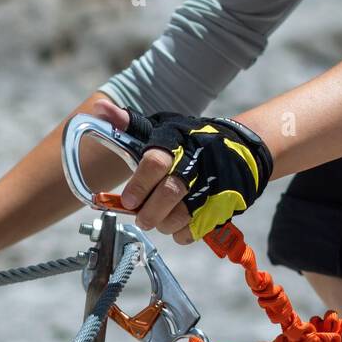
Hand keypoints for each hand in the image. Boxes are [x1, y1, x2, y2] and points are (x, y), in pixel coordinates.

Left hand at [93, 99, 271, 243]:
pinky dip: (180, 233)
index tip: (127, 200)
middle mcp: (194, 164)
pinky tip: (177, 224)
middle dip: (149, 212)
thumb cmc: (190, 141)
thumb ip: (130, 124)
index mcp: (176, 143)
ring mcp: (210, 187)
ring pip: (180, 216)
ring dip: (163, 224)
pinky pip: (194, 231)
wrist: (241, 150)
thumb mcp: (163, 126)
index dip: (139, 184)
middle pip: (169, 193)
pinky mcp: (220, 207)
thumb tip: (100, 108)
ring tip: (157, 220)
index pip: (155, 162)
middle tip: (141, 218)